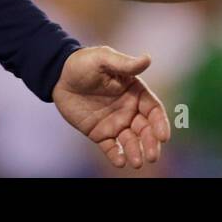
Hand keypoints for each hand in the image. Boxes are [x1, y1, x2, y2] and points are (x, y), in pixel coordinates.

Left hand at [53, 46, 170, 169]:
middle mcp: (129, 109)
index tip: (163, 136)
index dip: (160, 123)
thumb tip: (148, 59)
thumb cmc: (83, 63)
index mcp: (134, 91)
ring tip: (136, 162)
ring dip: (135, 152)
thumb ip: (124, 64)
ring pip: (130, 141)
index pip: (153, 109)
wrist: (58, 76)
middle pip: (145, 129)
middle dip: (151, 143)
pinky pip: (110, 147)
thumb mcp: (103, 59)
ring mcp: (115, 123)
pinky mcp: (100, 133)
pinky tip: (120, 162)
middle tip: (152, 156)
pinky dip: (116, 156)